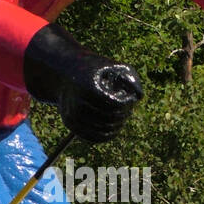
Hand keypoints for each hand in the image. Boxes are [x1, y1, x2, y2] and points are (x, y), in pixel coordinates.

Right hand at [24, 24, 142, 142]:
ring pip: (101, 130)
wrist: (64, 71)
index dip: (127, 103)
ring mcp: (72, 114)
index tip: (131, 98)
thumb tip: (139, 97)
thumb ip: (129, 77)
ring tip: (122, 115)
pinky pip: (91, 137)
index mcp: (87, 86)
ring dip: (117, 126)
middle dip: (123, 115)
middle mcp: (77, 101)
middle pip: (109, 118)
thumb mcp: (112, 66)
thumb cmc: (93, 67)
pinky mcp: (69, 123)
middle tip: (128, 108)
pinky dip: (106, 136)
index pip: (115, 104)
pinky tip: (114, 128)